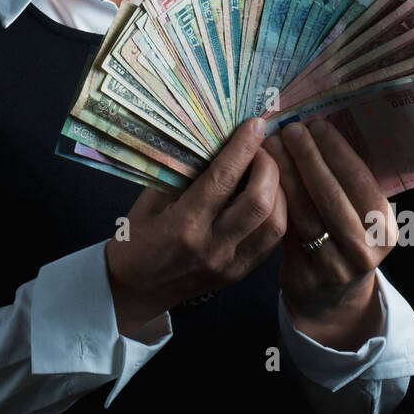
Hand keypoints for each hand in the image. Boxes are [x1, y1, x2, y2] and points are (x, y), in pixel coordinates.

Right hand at [105, 116, 286, 335]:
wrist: (134, 290)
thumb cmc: (137, 239)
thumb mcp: (151, 200)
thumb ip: (185, 173)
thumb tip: (216, 139)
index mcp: (184, 224)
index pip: (223, 179)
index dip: (243, 146)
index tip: (255, 123)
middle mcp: (213, 246)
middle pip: (260, 202)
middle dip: (268, 166)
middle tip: (261, 148)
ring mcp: (230, 264)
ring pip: (276, 223)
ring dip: (279, 190)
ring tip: (267, 171)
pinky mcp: (240, 273)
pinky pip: (273, 240)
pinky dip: (277, 212)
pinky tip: (269, 195)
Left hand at [266, 119, 397, 348]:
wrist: (332, 298)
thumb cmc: (342, 241)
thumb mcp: (357, 218)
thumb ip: (344, 185)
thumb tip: (318, 130)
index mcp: (384, 228)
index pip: (360, 181)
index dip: (337, 150)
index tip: (317, 124)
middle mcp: (365, 249)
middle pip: (332, 194)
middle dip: (309, 157)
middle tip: (290, 128)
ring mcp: (335, 265)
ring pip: (306, 211)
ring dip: (286, 173)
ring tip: (273, 145)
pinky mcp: (306, 276)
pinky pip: (286, 231)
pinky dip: (275, 200)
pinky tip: (263, 179)